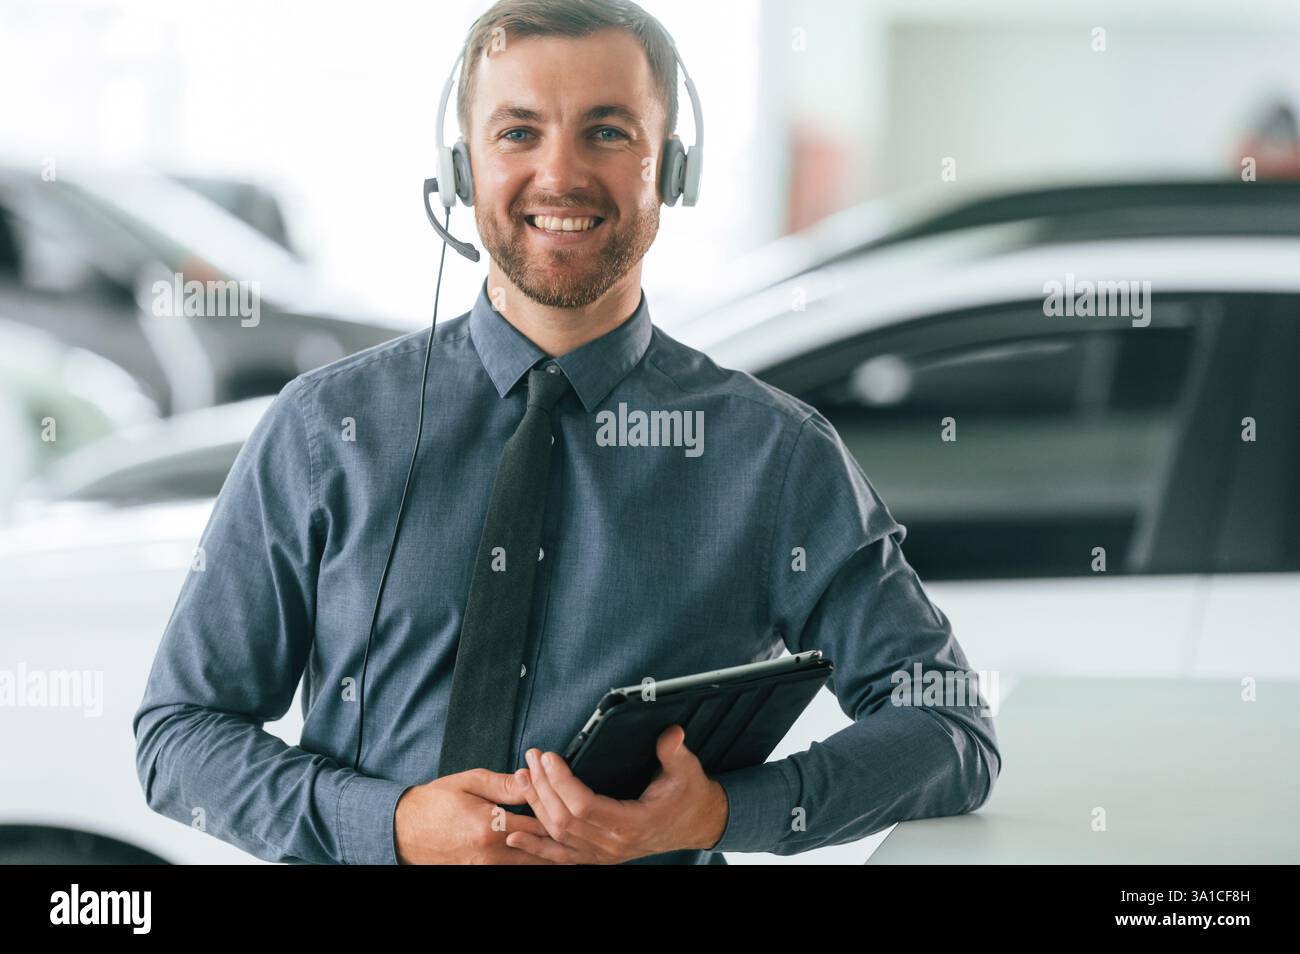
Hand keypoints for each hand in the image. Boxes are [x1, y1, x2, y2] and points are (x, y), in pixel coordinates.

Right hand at [393, 768, 562, 863]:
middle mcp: (489, 854)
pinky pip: (511, 870)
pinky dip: (526, 862)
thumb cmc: (434, 803)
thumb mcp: (469, 783)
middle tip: (580, 835)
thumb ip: (504, 784)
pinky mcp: (478, 874)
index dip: (558, 817)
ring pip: (528, 866)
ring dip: (546, 856)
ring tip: (567, 848)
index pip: (538, 824)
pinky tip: (538, 855)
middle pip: (538, 852)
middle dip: (559, 843)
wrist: (403, 830)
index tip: (573, 814)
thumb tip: (531, 779)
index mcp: (489, 827)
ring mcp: (484, 869)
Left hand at [506, 724, 728, 863]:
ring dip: (536, 806)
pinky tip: (516, 834)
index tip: (549, 757)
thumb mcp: (686, 770)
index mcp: (632, 824)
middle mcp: (614, 844)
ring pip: (558, 834)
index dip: (561, 782)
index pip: (584, 806)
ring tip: (522, 777)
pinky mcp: (598, 856)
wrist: (697, 823)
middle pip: (564, 818)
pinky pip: (561, 855)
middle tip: (531, 758)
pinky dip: (537, 845)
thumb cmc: (689, 796)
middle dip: (543, 787)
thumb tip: (671, 734)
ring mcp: (604, 854)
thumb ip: (674, 752)